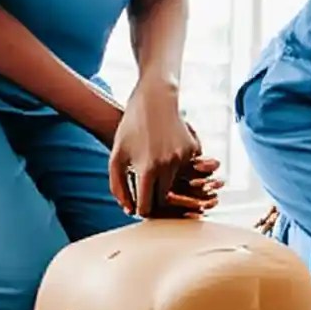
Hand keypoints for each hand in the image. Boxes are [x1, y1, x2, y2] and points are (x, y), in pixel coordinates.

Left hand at [109, 80, 218, 216]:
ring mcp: (183, 157)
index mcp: (147, 169)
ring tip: (156, 171)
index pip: (148, 206)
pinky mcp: (193, 149)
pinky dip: (179, 169)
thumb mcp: (116, 156)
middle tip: (147, 192)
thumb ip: (118, 187)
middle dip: (155, 199)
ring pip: (178, 185)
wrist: (155, 99)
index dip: (142, 210)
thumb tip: (129, 210)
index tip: (138, 205)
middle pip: (164, 198)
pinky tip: (167, 156)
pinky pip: (189, 170)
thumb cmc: (131, 127)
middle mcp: (168, 165)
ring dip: (168, 184)